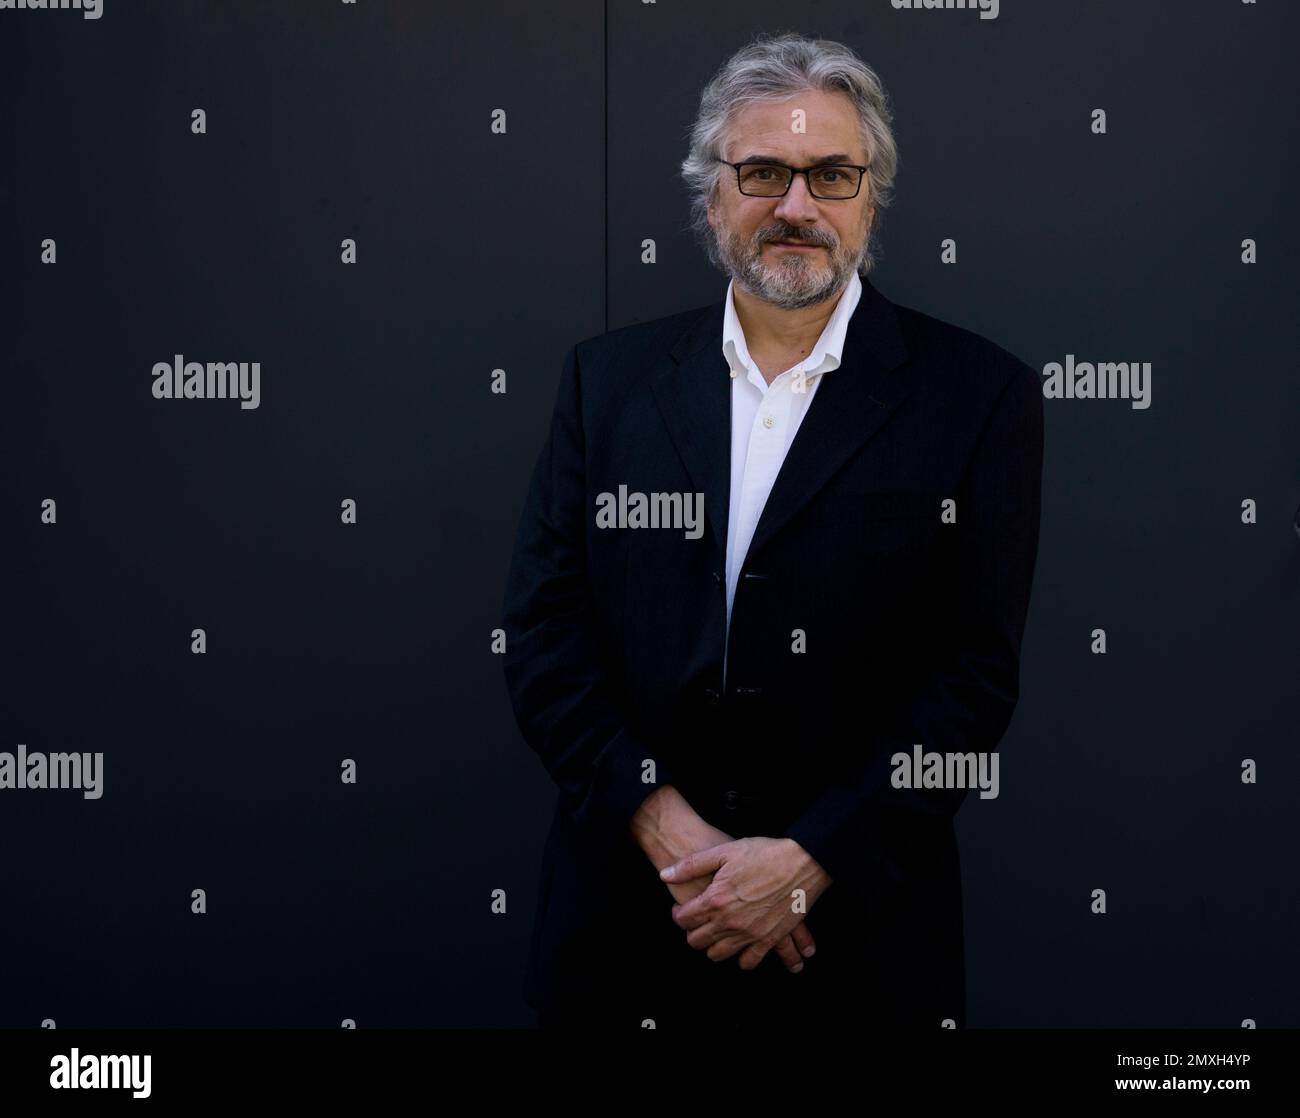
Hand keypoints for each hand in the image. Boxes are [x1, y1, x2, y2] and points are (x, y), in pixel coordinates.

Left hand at [630, 787, 815, 972]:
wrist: (802, 862)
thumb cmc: (763, 853)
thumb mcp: (724, 851)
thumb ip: (691, 865)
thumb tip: (664, 875)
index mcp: (715, 900)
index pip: (683, 919)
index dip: (678, 914)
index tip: (681, 908)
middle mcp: (729, 922)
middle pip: (697, 941)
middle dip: (692, 932)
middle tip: (696, 921)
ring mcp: (749, 934)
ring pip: (718, 955)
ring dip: (712, 946)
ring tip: (715, 933)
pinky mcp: (769, 940)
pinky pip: (748, 962)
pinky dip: (741, 958)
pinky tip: (740, 947)